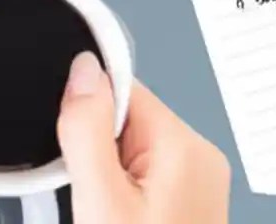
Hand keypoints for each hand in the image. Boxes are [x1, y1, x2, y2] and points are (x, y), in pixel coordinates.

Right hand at [57, 52, 231, 223]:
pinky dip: (122, 188)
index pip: (123, 91)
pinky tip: (119, 217)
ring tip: (106, 214)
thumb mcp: (102, 200)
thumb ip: (88, 131)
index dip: (88, 116)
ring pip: (132, 148)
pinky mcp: (191, 198)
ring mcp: (199, 179)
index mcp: (185, 145)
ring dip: (107, 173)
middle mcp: (201, 155)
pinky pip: (145, 172)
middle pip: (126, 120)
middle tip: (92, 199)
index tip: (74, 152)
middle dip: (97, 150)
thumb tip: (85, 68)